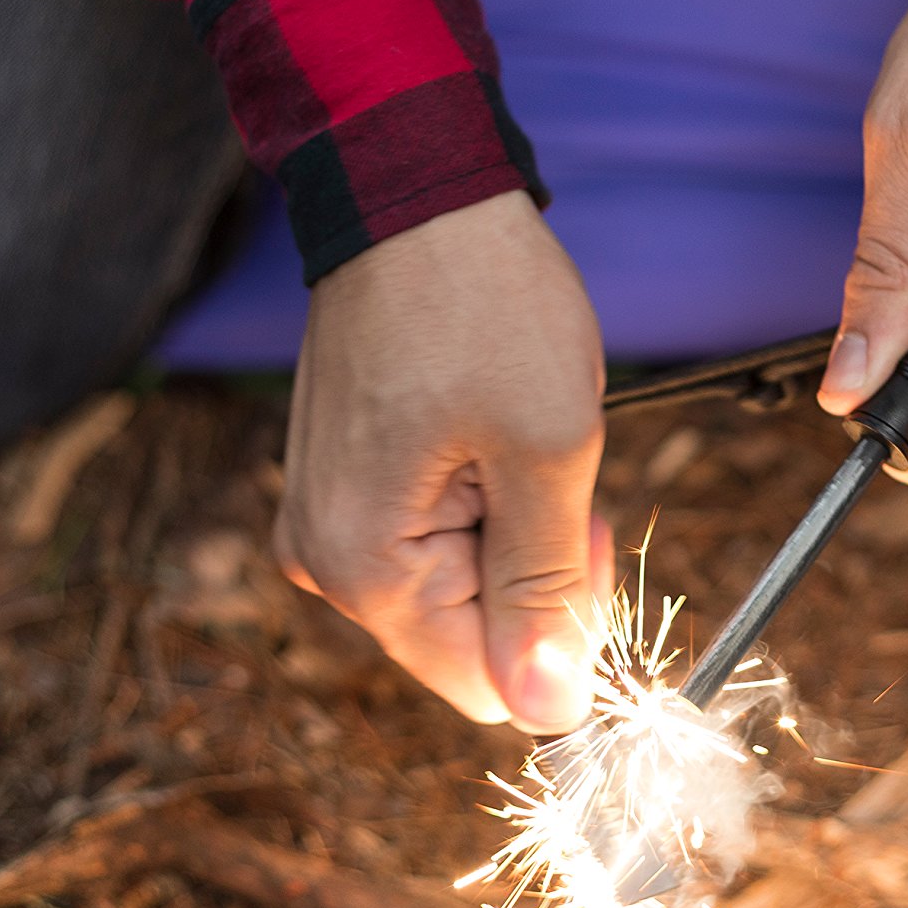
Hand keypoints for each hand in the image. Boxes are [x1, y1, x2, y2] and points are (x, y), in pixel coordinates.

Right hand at [274, 190, 610, 731]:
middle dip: (537, 570)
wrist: (413, 193)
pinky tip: (488, 424)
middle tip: (556, 466)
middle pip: (472, 639)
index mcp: (364, 568)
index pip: (489, 687)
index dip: (562, 627)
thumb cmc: (484, 303)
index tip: (582, 526)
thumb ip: (547, 590)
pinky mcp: (345, 482)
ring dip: (515, 527)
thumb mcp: (549, 448)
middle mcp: (325, 562)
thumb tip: (550, 714)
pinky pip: (435, 535)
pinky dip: (484, 495)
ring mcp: (328, 520)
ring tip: (517, 430)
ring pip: (462, 585)